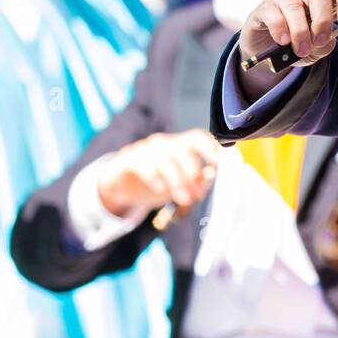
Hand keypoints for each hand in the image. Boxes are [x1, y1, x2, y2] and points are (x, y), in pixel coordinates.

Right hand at [97, 129, 218, 217]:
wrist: (120, 186)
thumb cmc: (155, 182)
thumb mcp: (178, 184)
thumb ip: (194, 181)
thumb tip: (207, 183)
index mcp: (178, 146)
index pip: (197, 137)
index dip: (209, 148)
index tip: (217, 164)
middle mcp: (163, 143)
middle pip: (182, 150)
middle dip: (193, 173)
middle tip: (198, 194)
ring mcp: (144, 149)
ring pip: (164, 160)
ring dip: (177, 181)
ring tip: (184, 199)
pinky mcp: (127, 160)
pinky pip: (142, 165)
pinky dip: (154, 178)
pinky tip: (160, 190)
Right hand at [238, 0, 337, 65]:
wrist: (268, 51)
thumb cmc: (298, 43)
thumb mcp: (317, 48)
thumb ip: (325, 45)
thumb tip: (325, 41)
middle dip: (322, 20)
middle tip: (320, 41)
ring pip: (294, 5)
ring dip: (300, 31)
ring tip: (301, 50)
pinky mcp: (263, 7)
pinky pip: (273, 13)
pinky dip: (280, 29)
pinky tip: (283, 41)